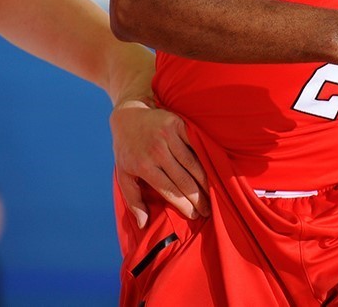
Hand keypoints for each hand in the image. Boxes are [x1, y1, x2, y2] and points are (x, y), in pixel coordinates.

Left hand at [111, 98, 208, 228]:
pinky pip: (196, 144)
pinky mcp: (177, 124)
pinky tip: (214, 169)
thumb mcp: (123, 174)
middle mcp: (156, 151)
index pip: (169, 191)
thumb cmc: (127, 149)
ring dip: (205, 181)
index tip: (195, 216)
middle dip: (198, 198)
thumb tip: (143, 224)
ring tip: (214, 194)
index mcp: (143, 166)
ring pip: (193, 164)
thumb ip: (133, 200)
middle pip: (183, 180)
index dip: (184, 205)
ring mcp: (168, 136)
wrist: (128, 114)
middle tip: (208, 210)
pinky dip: (206, 157)